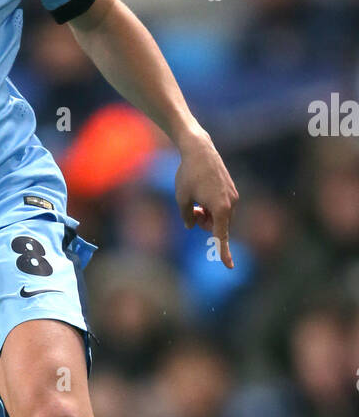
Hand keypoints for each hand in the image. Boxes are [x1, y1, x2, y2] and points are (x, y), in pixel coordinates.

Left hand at [174, 129, 238, 267]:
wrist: (200, 150)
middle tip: (193, 210)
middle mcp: (231, 204)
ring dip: (208, 215)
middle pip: (217, 227)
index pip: (221, 236)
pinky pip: (222, 207)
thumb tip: (192, 226)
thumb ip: (187, 217)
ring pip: (220, 217)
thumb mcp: (181, 198)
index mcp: (220, 208)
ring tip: (196, 200)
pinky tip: (202, 193)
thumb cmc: (188, 174)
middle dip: (204, 224)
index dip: (223, 252)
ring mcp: (233, 197)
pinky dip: (212, 207)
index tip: (229, 266)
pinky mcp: (232, 191)